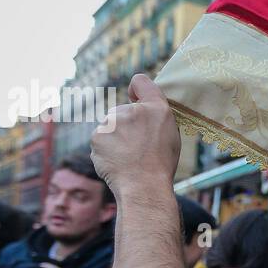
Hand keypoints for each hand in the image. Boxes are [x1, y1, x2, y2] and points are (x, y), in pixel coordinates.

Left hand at [91, 74, 180, 196]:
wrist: (144, 186)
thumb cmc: (161, 162)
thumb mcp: (170, 133)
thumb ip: (155, 113)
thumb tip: (139, 105)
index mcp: (155, 107)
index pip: (140, 81)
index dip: (137, 91)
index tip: (136, 100)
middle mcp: (132, 110)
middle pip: (122, 112)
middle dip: (126, 125)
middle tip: (139, 147)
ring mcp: (112, 122)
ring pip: (110, 127)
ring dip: (116, 139)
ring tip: (130, 157)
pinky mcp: (97, 136)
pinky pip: (101, 141)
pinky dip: (107, 150)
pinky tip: (119, 162)